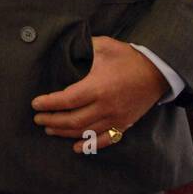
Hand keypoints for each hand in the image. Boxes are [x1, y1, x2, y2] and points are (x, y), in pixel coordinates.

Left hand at [32, 36, 169, 152]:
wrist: (157, 72)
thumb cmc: (128, 57)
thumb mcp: (104, 45)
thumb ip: (83, 46)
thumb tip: (64, 45)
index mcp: (98, 87)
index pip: (66, 100)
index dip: (49, 104)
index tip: (35, 104)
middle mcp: (106, 106)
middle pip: (73, 120)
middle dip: (52, 121)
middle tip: (38, 119)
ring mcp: (116, 118)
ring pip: (86, 132)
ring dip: (65, 133)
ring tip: (49, 129)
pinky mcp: (124, 124)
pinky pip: (106, 139)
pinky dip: (90, 145)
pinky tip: (77, 148)